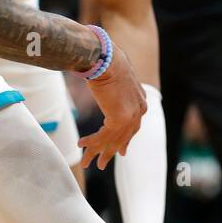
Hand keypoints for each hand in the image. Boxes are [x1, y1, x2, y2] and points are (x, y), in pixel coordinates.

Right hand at [78, 47, 145, 169]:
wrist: (107, 59)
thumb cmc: (108, 63)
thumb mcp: (116, 78)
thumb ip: (115, 89)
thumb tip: (107, 84)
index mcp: (141, 100)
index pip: (133, 126)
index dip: (125, 140)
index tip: (121, 152)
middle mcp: (139, 110)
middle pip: (124, 136)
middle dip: (111, 151)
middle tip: (103, 163)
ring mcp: (131, 116)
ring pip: (112, 140)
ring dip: (97, 152)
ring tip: (86, 163)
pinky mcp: (119, 119)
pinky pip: (103, 137)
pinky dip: (91, 142)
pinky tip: (81, 145)